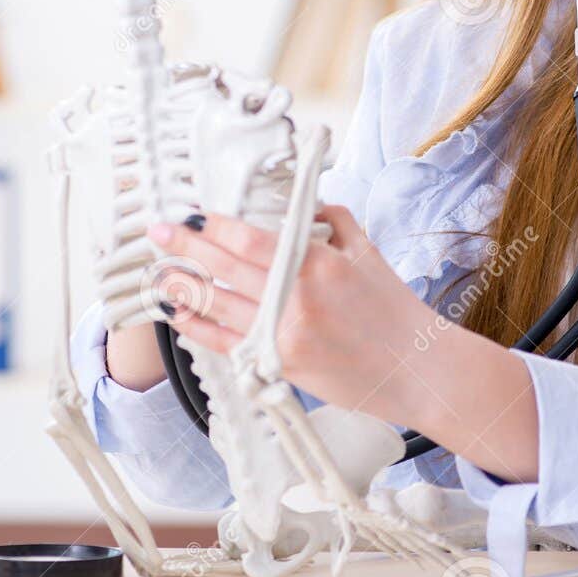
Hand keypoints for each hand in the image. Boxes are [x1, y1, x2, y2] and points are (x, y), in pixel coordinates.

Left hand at [145, 206, 443, 425]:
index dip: (217, 225)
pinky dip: (200, 329)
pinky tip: (180, 316)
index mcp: (319, 264)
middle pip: (227, 267)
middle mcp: (297, 298)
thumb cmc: (396, 311)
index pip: (253, 239)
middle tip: (159, 232)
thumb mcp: (369, 253)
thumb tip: (304, 205)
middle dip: (187, 246)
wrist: (418, 371)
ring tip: (161, 272)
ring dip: (185, 286)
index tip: (196, 214)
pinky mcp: (282, 366)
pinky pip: (229, 343)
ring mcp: (286, 335)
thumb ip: (335, 221)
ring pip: (220, 305)